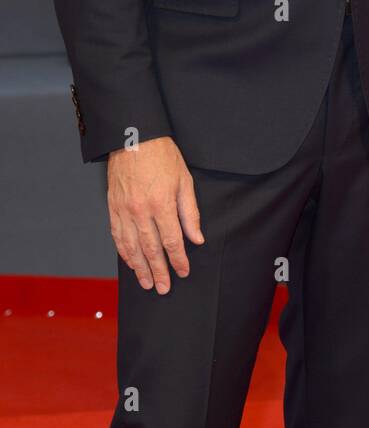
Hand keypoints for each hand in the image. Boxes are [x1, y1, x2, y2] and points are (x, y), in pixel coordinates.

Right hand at [107, 135, 204, 293]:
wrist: (133, 139)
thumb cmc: (162, 156)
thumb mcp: (184, 181)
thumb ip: (190, 212)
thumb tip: (197, 237)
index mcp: (162, 203)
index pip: (172, 240)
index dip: (179, 260)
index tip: (183, 272)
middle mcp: (141, 210)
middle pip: (151, 249)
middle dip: (159, 271)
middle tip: (163, 288)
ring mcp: (124, 211)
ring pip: (132, 247)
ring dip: (140, 268)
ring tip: (147, 283)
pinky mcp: (113, 208)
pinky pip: (118, 237)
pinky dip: (124, 253)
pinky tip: (130, 263)